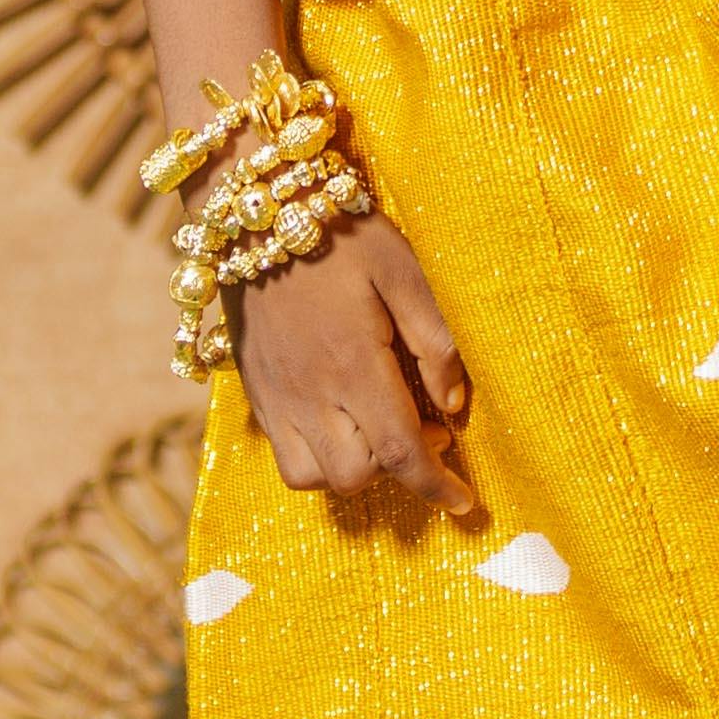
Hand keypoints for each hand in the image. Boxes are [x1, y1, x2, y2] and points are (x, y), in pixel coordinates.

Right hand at [233, 215, 475, 513]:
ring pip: (312, 478)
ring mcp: (275, 397)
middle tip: (424, 430)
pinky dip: (317, 457)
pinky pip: (283, 455)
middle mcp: (309, 393)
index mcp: (353, 364)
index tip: (464, 503)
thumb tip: (454, 403)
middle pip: (355, 477)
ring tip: (376, 428)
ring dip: (353, 469)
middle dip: (396, 470)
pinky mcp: (255, 392)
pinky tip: (341, 419)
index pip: (401, 452)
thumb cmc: (341, 236)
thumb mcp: (403, 270)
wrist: (256, 214)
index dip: (437, 488)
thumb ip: (434, 340)